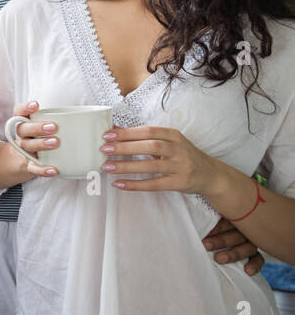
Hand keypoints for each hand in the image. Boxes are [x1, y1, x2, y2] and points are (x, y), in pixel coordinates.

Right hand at [9, 100, 63, 178]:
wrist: (30, 160)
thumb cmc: (46, 137)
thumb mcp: (50, 126)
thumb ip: (64, 120)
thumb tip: (94, 116)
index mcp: (26, 123)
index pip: (19, 112)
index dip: (25, 108)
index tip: (36, 105)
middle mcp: (24, 136)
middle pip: (22, 129)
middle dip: (37, 127)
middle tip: (54, 127)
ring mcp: (25, 151)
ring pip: (27, 146)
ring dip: (40, 144)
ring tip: (55, 143)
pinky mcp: (29, 165)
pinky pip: (33, 168)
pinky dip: (43, 169)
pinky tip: (54, 169)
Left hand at [98, 125, 222, 194]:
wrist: (211, 175)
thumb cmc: (183, 156)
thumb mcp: (167, 142)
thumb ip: (142, 136)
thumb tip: (114, 130)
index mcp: (174, 136)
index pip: (149, 131)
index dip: (128, 133)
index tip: (108, 135)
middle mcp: (179, 149)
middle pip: (150, 146)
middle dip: (125, 147)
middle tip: (104, 150)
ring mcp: (181, 167)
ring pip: (151, 166)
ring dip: (126, 166)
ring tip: (107, 167)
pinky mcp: (180, 183)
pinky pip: (154, 185)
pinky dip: (135, 184)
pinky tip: (119, 184)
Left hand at [201, 217, 264, 275]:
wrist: (221, 229)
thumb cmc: (208, 218)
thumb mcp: (208, 213)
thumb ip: (201, 212)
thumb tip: (180, 209)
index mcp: (233, 213)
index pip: (229, 220)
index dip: (217, 227)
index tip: (204, 234)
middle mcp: (243, 225)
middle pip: (237, 233)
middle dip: (221, 240)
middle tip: (205, 245)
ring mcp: (251, 238)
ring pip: (247, 246)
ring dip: (234, 253)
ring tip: (219, 259)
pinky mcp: (254, 251)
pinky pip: (258, 257)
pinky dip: (254, 264)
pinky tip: (248, 271)